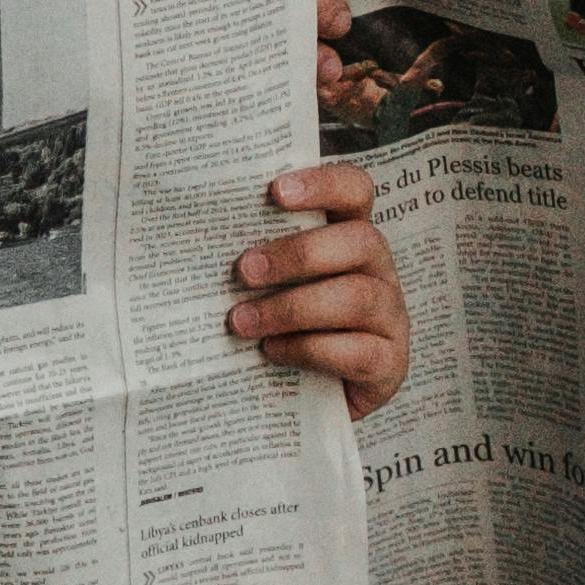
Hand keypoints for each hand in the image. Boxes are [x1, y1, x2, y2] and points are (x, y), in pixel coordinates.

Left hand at [233, 162, 406, 416]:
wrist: (310, 401)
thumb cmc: (283, 328)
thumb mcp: (271, 287)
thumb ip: (254, 260)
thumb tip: (193, 239)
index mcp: (349, 238)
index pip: (355, 191)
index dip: (323, 184)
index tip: (275, 192)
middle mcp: (378, 270)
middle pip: (360, 241)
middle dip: (299, 254)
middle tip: (243, 270)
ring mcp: (391, 317)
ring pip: (356, 297)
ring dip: (292, 308)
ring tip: (242, 321)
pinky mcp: (390, 364)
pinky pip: (358, 351)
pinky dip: (309, 350)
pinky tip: (272, 352)